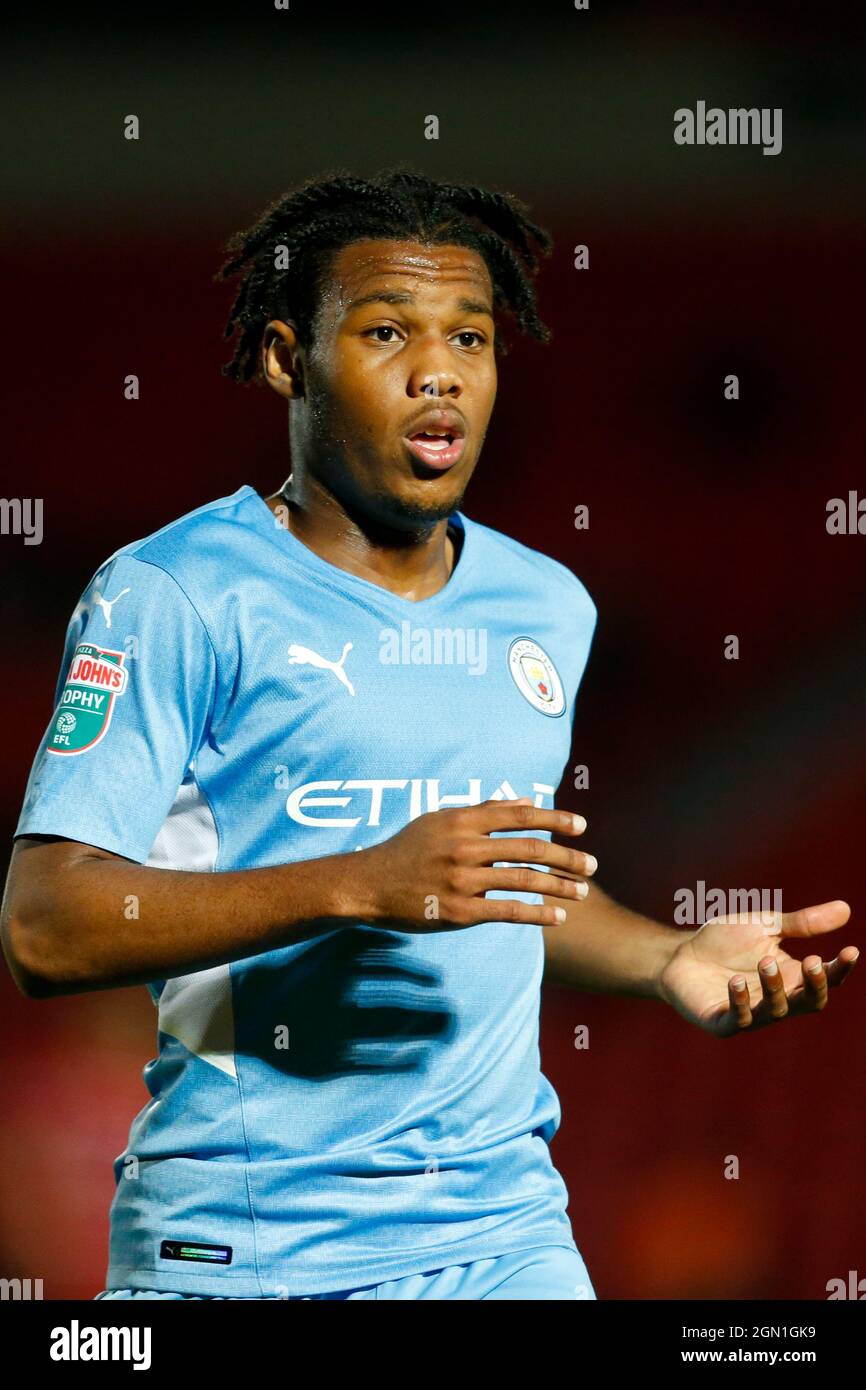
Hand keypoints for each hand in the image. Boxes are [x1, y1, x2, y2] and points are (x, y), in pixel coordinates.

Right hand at [349, 798, 595, 931]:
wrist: (368, 885)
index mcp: (462, 821)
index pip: (519, 815)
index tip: (582, 827)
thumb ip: (482, 810)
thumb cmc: (406, 849)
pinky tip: (558, 918)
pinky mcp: (459, 911)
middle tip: (592, 864)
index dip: (555, 819)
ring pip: (524, 880)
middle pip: (529, 848)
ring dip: (559, 885)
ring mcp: (462, 880)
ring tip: (582, 891)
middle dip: (567, 856)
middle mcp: (465, 847)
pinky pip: (507, 911)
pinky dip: (537, 914)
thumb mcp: (439, 820)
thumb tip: (523, 801)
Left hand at [658, 900, 857, 1037]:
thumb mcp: (766, 926)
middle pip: (810, 1002)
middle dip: (814, 985)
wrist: (681, 953)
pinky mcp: (722, 1021)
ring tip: (764, 962)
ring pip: (776, 1011)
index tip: (850, 950)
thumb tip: (846, 909)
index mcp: (792, 976)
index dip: (840, 969)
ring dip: (775, 988)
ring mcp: (752, 1014)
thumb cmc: (725, 941)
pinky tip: (737, 983)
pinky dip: (741, 1003)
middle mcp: (778, 999)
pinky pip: (738, 1019)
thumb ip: (802, 923)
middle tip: (809, 961)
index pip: (826, 979)